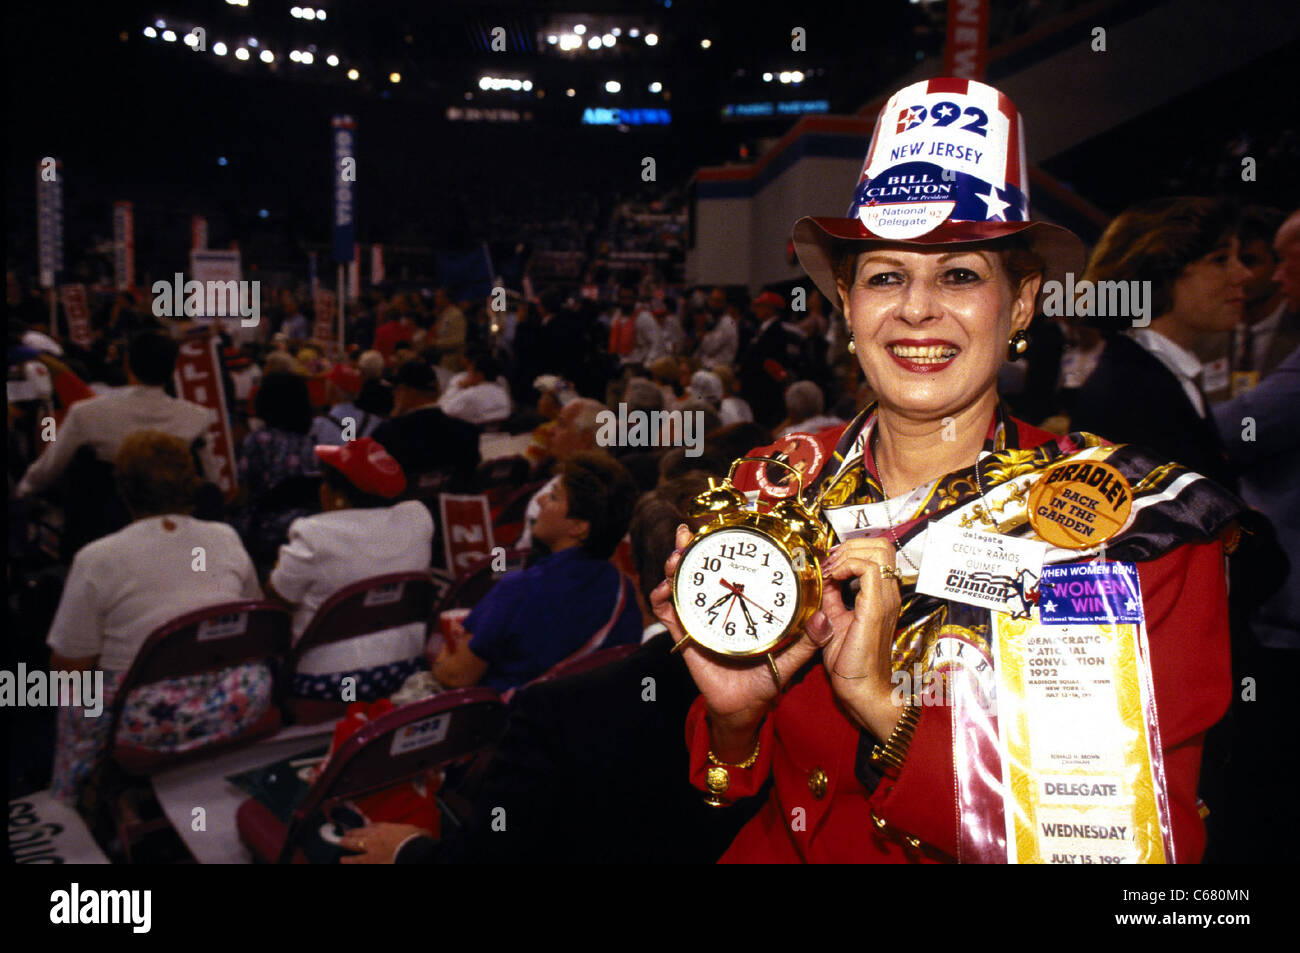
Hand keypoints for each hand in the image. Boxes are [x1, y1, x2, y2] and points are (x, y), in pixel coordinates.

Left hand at [338, 822, 431, 863]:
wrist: (411, 849)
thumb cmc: (416, 840)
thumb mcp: (416, 832)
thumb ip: (416, 832)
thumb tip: (425, 833)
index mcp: (388, 828)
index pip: (374, 826)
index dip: (367, 827)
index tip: (363, 828)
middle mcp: (377, 835)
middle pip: (362, 833)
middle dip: (353, 833)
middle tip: (345, 834)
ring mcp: (372, 847)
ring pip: (356, 843)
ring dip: (347, 843)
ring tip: (340, 843)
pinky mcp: (370, 859)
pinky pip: (357, 860)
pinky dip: (349, 860)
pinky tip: (342, 860)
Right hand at [651, 525, 821, 758]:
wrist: (743, 707)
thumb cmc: (766, 679)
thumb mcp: (791, 657)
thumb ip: (808, 640)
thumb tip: (823, 618)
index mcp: (744, 603)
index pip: (734, 568)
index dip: (726, 545)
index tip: (726, 529)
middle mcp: (719, 605)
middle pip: (701, 568)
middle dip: (691, 547)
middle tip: (689, 535)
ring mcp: (700, 618)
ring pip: (680, 584)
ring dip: (674, 567)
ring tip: (676, 558)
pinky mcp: (685, 635)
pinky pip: (668, 613)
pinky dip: (662, 598)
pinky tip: (665, 591)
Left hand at [810, 538, 903, 739]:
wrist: (862, 690)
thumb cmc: (851, 663)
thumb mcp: (835, 621)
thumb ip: (831, 599)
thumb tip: (823, 579)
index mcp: (881, 596)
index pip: (878, 552)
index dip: (851, 549)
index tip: (829, 563)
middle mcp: (889, 593)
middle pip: (882, 544)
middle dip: (851, 545)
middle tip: (831, 563)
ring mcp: (886, 599)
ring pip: (879, 549)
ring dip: (848, 553)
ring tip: (831, 571)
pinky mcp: (876, 608)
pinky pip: (869, 568)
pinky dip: (848, 565)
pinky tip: (834, 578)